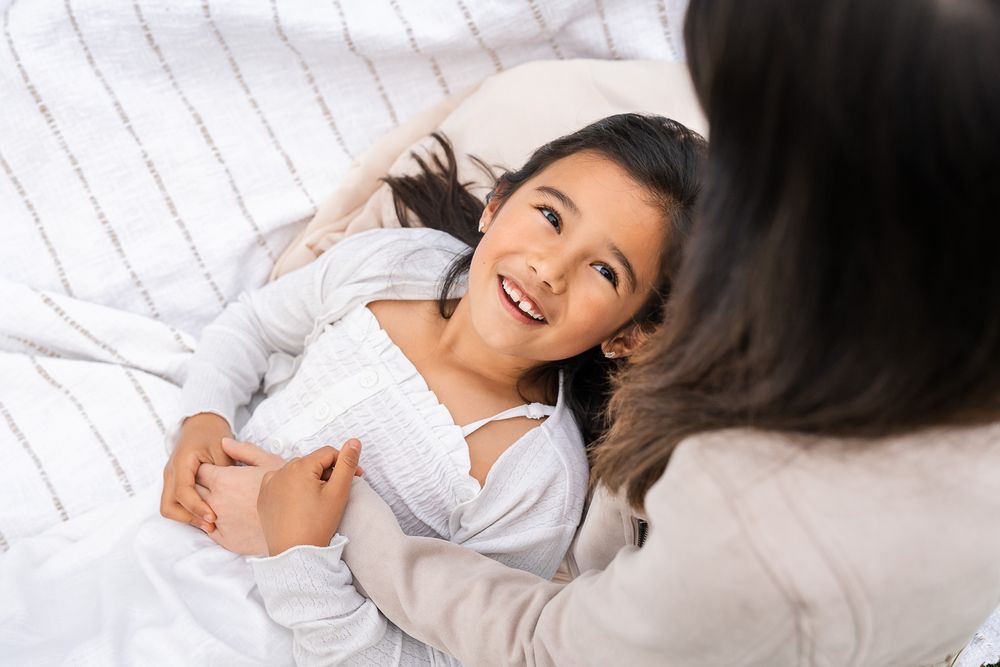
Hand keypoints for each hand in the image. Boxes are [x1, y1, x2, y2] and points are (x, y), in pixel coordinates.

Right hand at [161, 413, 232, 531]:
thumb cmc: (212, 434)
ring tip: (210, 523)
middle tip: (211, 525)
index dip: (196, 507)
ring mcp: (170, 479)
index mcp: (181, 463)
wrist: (201, 425)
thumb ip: (223, 470)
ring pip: (169, 507)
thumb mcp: (221, 448)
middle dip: (189, 518)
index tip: (213, 517)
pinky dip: (188, 512)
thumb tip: (229, 493)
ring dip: (187, 517)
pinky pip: (175, 503)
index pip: (182, 492)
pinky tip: (206, 515)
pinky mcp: (174, 483)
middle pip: (169, 505)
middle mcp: (171, 473)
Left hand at [194, 438, 284, 554]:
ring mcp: (219, 522)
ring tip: (227, 502)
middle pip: (194, 490)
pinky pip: (209, 530)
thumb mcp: (269, 462)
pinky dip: (214, 523)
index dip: (207, 468)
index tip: (218, 470)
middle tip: (222, 486)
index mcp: (223, 480)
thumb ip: (243, 450)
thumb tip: (224, 442)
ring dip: (206, 505)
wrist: (299, 523)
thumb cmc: (286, 490)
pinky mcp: (225, 540)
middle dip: (203, 486)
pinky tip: (231, 518)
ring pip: (199, 511)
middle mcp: (215, 502)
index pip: (199, 470)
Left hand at [258, 440, 361, 556]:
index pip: (328, 453)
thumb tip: (354, 441)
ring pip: (297, 472)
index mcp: (299, 467)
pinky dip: (293, 488)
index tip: (355, 478)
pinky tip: (301, 503)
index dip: (344, 463)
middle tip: (338, 492)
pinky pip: (282, 483)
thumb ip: (347, 463)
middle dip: (327, 472)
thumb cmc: (317, 525)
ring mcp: (269, 484)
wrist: (294, 554)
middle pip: (312, 462)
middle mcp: (281, 471)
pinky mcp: (264, 496)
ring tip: (319, 500)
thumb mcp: (338, 492)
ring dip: (310, 479)